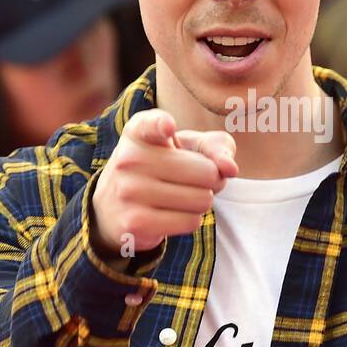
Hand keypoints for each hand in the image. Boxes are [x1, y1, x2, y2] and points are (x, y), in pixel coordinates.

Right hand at [90, 109, 238, 259]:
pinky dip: (192, 219)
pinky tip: (174, 212)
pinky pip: (190, 222)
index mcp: (139, 132)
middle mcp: (129, 159)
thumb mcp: (187, 146)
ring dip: (203, 201)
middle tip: (196, 180)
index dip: (163, 124)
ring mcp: (129, 191)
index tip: (168, 127)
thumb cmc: (164, 167)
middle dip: (213, 179)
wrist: (116, 204)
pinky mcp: (135, 222)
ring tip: (184, 196)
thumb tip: (230, 168)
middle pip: (206, 172)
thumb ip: (216, 147)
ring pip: (201, 200)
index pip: (152, 124)